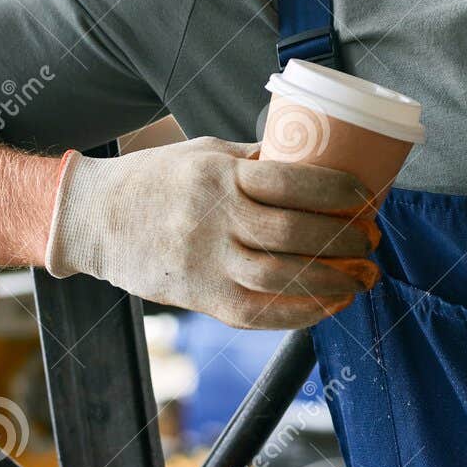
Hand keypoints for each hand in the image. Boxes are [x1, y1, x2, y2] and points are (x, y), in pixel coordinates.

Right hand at [45, 135, 380, 329]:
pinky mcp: (199, 297)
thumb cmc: (157, 180)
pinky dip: (301, 313)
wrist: (94, 219)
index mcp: (218, 175)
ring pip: (280, 276)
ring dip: (332, 281)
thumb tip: (314, 161)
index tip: (365, 198)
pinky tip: (330, 305)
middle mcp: (213, 218)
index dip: (336, 192)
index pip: (289, 181)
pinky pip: (258, 312)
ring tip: (362, 278)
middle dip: (343, 240)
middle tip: (372, 241)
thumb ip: (254, 161)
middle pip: (291, 232)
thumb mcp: (204, 153)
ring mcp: (204, 262)